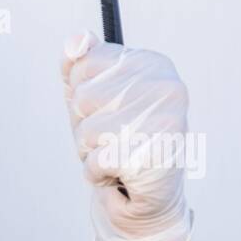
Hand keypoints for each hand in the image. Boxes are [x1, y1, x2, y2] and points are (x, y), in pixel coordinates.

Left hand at [61, 30, 193, 240]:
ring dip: (90, 152)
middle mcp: (166, 86)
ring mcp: (164, 120)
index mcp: (152, 64)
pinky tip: (119, 174)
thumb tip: (74, 41)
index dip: (80, 95)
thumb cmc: (116, 143)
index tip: (103, 109)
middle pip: (82, 99)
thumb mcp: (91, 100)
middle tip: (110, 138)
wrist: (144, 199)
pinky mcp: (154, 155)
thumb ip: (80, 66)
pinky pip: (96, 160)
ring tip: (116, 155)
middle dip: (84, 126)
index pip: (84, 64)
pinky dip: (97, 173)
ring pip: (87, 132)